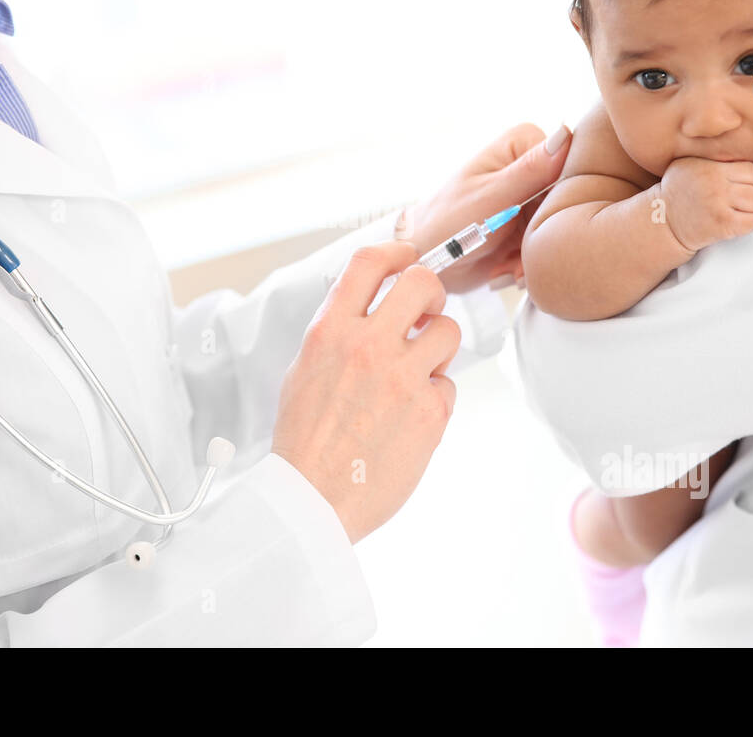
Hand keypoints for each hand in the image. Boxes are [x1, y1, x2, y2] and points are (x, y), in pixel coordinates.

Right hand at [272, 241, 459, 542]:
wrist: (312, 500)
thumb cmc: (304, 441)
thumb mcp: (304, 370)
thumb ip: (337, 333)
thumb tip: (368, 309)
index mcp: (330, 331)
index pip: (369, 263)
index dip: (396, 251)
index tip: (406, 257)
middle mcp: (368, 346)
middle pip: (422, 282)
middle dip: (431, 293)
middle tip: (425, 312)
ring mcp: (402, 378)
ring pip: (448, 331)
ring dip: (437, 348)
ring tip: (417, 372)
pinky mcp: (430, 412)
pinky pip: (447, 384)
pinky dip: (434, 398)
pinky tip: (410, 418)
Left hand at [401, 123, 571, 292]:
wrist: (429, 259)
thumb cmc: (448, 221)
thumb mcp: (492, 196)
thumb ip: (530, 170)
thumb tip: (565, 135)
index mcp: (522, 144)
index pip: (570, 161)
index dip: (561, 196)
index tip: (540, 221)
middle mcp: (532, 166)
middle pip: (568, 198)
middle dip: (547, 232)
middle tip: (521, 253)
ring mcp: (533, 198)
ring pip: (561, 226)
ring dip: (536, 254)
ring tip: (508, 268)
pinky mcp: (532, 225)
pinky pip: (549, 244)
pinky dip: (530, 264)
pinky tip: (506, 270)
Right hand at [658, 157, 752, 253]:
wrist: (659, 220)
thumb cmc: (676, 191)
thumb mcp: (687, 165)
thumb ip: (711, 157)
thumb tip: (735, 140)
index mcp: (710, 168)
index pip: (750, 169)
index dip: (748, 179)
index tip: (738, 186)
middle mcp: (715, 185)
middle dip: (751, 195)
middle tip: (738, 201)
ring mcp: (718, 206)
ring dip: (751, 210)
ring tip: (737, 211)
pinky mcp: (721, 225)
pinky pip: (751, 222)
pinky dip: (747, 224)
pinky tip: (734, 224)